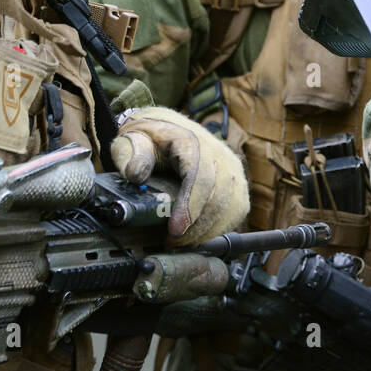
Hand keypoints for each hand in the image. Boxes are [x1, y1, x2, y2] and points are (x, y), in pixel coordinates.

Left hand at [110, 107, 248, 245]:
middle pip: (219, 196)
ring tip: (183, 241)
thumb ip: (132, 155)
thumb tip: (136, 174)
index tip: (175, 230)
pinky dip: (221, 226)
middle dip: (196, 226)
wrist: (168, 127)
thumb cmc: (151, 136)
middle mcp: (219, 154)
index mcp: (193, 142)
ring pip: (233, 205)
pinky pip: (238, 208)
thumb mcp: (133, 139)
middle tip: (172, 242)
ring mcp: (231, 168)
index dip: (190, 207)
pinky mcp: (237, 180)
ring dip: (209, 229)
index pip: (201, 177)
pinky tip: (200, 234)